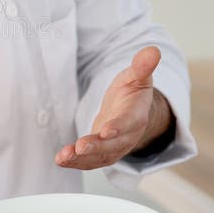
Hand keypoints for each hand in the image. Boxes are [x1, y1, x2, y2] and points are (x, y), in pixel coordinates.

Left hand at [55, 46, 173, 170]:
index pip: (128, 123)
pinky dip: (75, 162)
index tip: (106, 131)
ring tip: (63, 157)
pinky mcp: (101, 154)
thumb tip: (154, 50)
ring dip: (81, 159)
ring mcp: (114, 148)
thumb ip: (142, 66)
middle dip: (96, 147)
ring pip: (99, 157)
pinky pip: (89, 161)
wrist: (130, 112)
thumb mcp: (136, 76)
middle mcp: (126, 137)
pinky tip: (60, 160)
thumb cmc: (131, 92)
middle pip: (112, 146)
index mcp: (135, 116)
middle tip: (80, 148)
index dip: (118, 128)